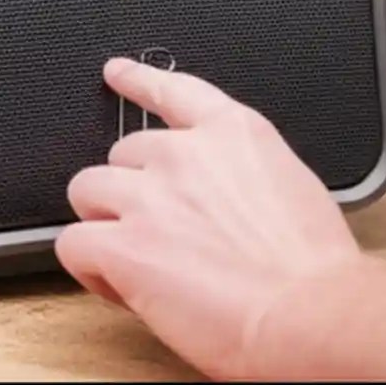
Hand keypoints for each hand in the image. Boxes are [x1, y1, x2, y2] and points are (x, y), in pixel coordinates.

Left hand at [55, 57, 364, 380]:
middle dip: (134, 189)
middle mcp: (185, 155)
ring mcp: (149, 198)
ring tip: (139, 260)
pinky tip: (119, 284)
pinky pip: (74, 243)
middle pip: (122, 153)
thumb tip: (218, 198)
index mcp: (234, 134)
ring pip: (88, 190)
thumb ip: (242, 175)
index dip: (138, 79)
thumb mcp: (290, 186)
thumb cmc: (312, 270)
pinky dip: (90, 267)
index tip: (118, 72)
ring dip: (105, 222)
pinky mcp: (124, 246)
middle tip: (164, 234)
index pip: (173, 89)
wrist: (309, 312)